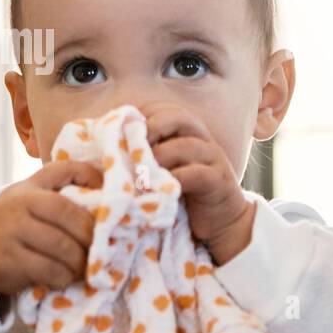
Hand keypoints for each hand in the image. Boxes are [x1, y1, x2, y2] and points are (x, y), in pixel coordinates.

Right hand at [0, 161, 101, 305]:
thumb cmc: (10, 232)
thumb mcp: (27, 206)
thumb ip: (57, 201)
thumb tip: (107, 209)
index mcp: (29, 187)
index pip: (66, 169)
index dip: (93, 178)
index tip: (109, 200)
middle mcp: (19, 202)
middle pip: (71, 213)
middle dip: (93, 235)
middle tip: (102, 249)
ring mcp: (12, 230)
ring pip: (64, 245)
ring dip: (81, 262)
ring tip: (84, 268)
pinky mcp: (9, 259)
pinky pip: (51, 269)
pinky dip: (64, 277)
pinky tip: (63, 278)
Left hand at [140, 102, 253, 264]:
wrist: (222, 223)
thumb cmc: (186, 195)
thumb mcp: (166, 170)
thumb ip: (148, 156)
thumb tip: (111, 149)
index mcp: (188, 132)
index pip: (164, 109)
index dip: (143, 116)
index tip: (125, 134)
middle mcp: (203, 140)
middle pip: (179, 117)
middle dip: (152, 128)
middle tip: (133, 149)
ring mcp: (213, 159)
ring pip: (186, 144)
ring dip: (160, 156)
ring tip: (143, 173)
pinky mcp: (218, 181)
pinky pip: (197, 173)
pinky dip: (175, 179)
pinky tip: (159, 189)